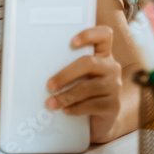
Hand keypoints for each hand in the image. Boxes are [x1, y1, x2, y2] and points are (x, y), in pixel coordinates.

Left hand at [45, 26, 122, 142]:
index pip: (104, 35)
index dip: (89, 34)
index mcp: (102, 54)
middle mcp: (111, 67)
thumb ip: (66, 66)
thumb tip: (38, 66)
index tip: (72, 42)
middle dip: (65, 74)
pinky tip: (65, 110)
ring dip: (66, 96)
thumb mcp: (77, 76)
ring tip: (51, 102)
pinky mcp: (114, 105)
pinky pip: (92, 105)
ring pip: (88, 87)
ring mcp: (115, 86)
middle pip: (89, 63)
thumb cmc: (81, 92)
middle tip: (49, 85)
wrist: (98, 119)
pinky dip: (76, 108)